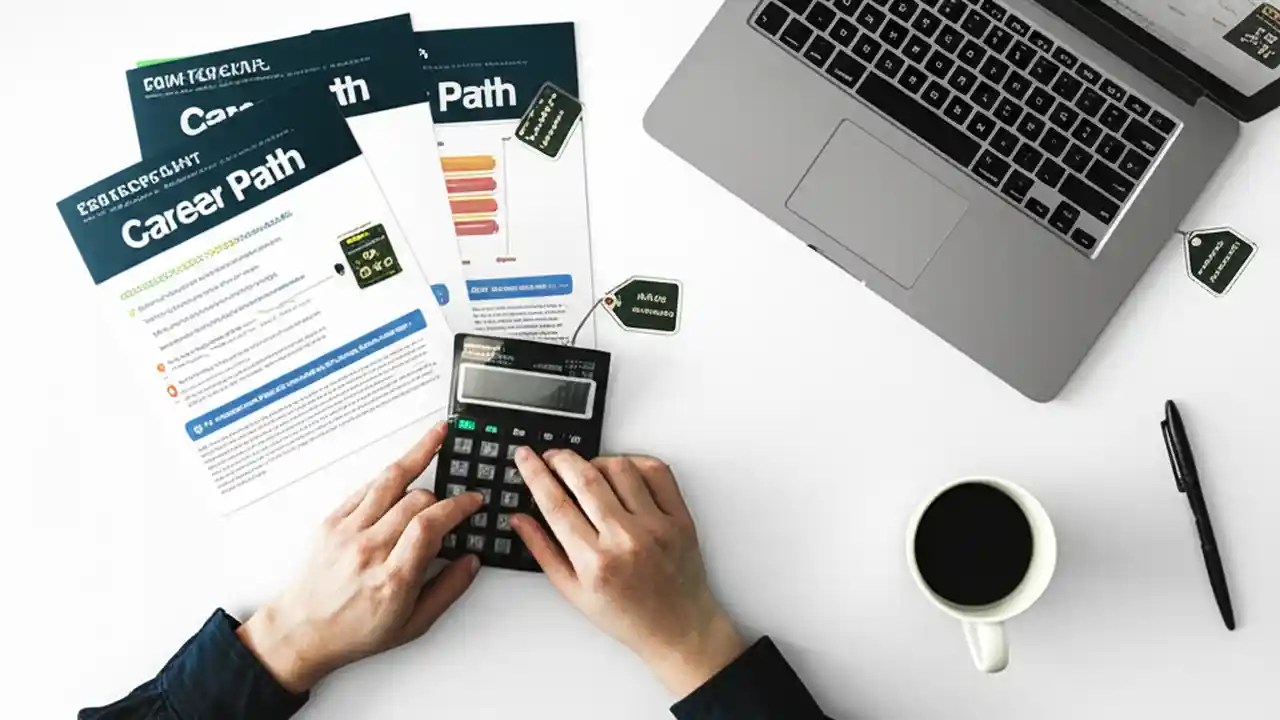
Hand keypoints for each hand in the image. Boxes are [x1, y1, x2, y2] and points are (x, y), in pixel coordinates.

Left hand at [236, 422, 482, 692]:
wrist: (303, 630)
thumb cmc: (355, 630)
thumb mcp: (413, 624)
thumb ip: (448, 590)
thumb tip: (471, 562)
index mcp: (392, 578)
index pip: (430, 525)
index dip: (457, 506)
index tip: (473, 501)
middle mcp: (368, 550)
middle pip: (415, 501)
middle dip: (443, 496)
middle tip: (458, 497)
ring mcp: (347, 532)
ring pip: (390, 481)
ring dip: (417, 454)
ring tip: (436, 436)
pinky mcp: (332, 522)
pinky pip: (367, 487)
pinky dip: (389, 473)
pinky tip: (403, 464)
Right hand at [510, 449, 745, 696]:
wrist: (677, 628)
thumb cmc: (626, 615)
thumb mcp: (574, 592)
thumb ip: (543, 551)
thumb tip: (519, 519)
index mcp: (595, 562)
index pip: (555, 504)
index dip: (534, 474)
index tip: (525, 457)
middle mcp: (626, 540)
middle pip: (584, 478)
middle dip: (560, 459)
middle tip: (551, 456)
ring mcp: (656, 526)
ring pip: (619, 468)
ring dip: (595, 461)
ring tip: (587, 471)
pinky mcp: (679, 517)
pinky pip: (656, 471)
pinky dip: (634, 462)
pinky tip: (622, 472)